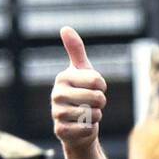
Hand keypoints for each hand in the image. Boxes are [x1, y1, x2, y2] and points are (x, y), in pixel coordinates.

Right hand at [51, 27, 107, 152]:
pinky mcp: (60, 131)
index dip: (102, 87)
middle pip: (97, 98)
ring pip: (93, 114)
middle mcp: (56, 94)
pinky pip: (86, 128)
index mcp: (63, 77)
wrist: (77, 125)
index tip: (95, 89)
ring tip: (86, 115)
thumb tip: (65, 28)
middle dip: (100, 103)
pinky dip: (89, 129)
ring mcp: (56, 113)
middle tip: (91, 104)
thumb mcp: (82, 71)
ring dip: (95, 116)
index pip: (97, 81)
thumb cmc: (82, 94)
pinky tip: (81, 126)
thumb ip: (76, 50)